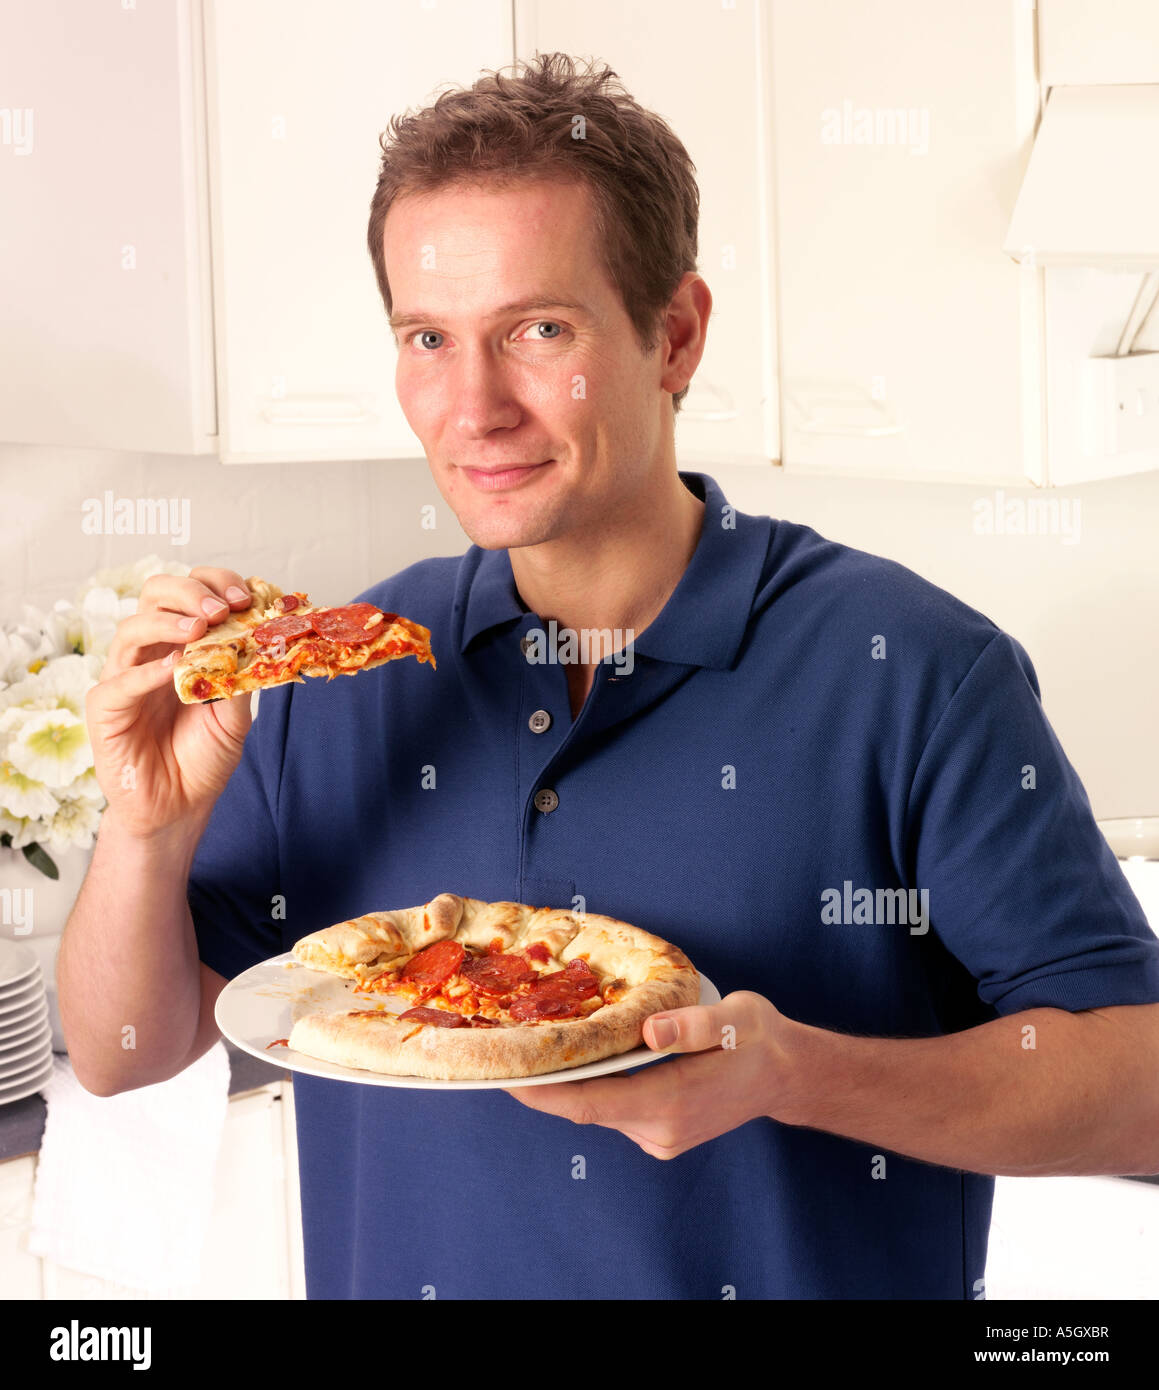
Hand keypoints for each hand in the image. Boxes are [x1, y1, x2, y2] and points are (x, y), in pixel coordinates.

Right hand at [85, 567, 255, 838]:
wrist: (180, 805)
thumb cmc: (204, 756)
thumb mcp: (236, 714)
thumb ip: (241, 676)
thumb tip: (256, 637)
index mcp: (181, 644)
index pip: (190, 594)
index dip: (215, 585)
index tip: (245, 597)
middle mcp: (150, 653)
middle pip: (155, 595)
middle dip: (190, 591)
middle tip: (221, 609)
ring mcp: (124, 677)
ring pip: (132, 629)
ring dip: (168, 621)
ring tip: (200, 629)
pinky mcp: (105, 708)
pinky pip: (120, 682)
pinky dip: (148, 671)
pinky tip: (174, 669)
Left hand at [505, 990, 806, 1158]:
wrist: (787, 1073)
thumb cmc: (758, 1040)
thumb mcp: (733, 1020)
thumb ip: (692, 1025)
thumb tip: (651, 1030)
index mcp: (669, 1103)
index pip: (588, 1104)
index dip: (541, 1093)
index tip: (503, 1075)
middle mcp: (658, 1129)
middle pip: (584, 1108)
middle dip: (543, 1083)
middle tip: (503, 1050)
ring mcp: (659, 1135)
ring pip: (598, 1109)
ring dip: (568, 1083)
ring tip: (534, 1048)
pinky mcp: (661, 1131)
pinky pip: (614, 1109)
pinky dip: (593, 1086)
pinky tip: (580, 1058)